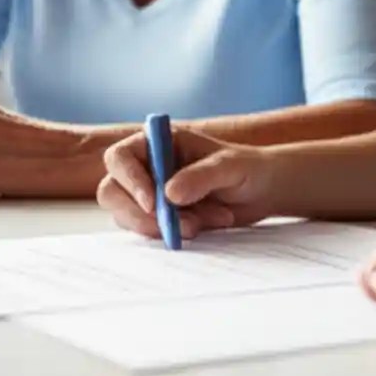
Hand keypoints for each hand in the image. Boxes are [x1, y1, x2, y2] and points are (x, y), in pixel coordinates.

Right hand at [97, 127, 278, 239]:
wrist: (263, 192)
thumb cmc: (248, 168)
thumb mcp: (230, 167)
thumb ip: (201, 177)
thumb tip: (169, 194)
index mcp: (157, 142)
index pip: (120, 158)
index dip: (129, 180)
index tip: (154, 203)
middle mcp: (146, 166)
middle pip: (112, 191)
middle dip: (137, 213)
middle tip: (170, 227)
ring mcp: (149, 193)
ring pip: (126, 215)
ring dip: (158, 226)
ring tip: (200, 224)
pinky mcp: (159, 217)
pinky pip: (146, 230)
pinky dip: (170, 234)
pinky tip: (203, 226)